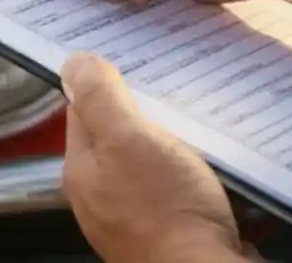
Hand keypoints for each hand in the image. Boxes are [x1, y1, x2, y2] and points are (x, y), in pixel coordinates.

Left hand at [61, 53, 243, 262]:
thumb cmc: (165, 209)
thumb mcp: (128, 139)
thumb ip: (101, 99)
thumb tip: (74, 62)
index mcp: (82, 170)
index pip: (84, 110)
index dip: (108, 82)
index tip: (138, 59)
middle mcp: (102, 195)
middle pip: (119, 137)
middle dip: (147, 112)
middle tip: (177, 86)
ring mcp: (135, 217)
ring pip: (152, 162)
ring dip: (175, 142)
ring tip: (202, 119)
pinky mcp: (171, 231)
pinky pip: (180, 189)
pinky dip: (196, 173)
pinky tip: (217, 163)